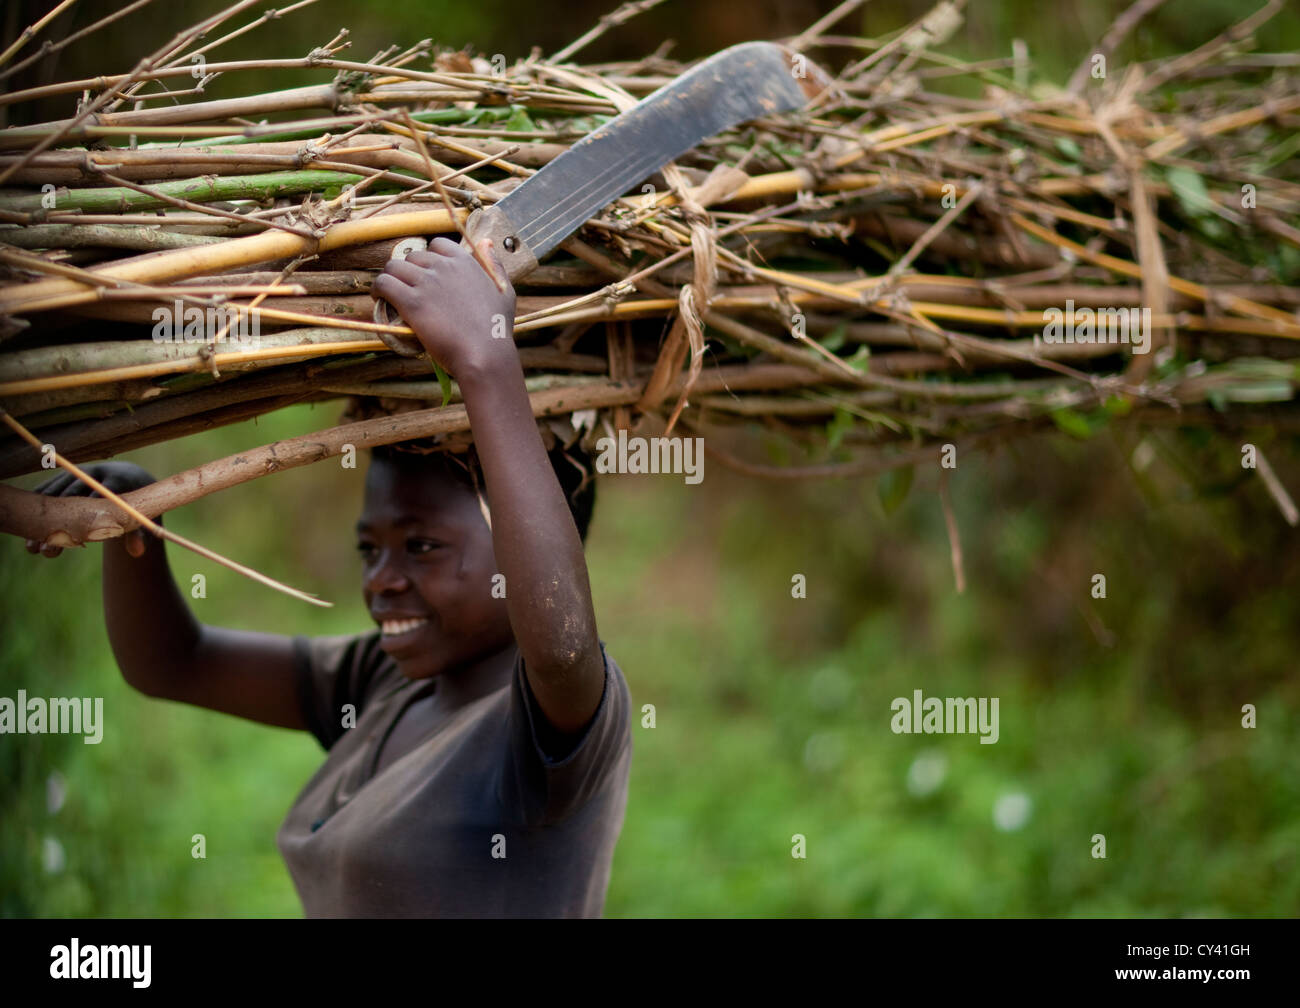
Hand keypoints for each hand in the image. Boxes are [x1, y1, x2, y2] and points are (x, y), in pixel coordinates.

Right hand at [24, 461, 155, 558]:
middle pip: (71, 495)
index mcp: (114, 479)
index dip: (84, 514)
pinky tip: (27, 532)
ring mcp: (75, 474)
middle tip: (48, 544)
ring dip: (41, 517)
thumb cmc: (134, 504)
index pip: (99, 494)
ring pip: (54, 494)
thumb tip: (138, 553)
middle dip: (58, 517)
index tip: (77, 537)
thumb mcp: (141, 517)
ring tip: (32, 545)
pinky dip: (36, 510)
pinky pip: (45, 493)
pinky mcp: (62, 479)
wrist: (127, 477)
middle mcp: (92, 474)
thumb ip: (139, 533)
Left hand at [371, 237, 516, 379]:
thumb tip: (486, 241)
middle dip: (408, 270)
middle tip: (406, 287)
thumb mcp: (504, 291)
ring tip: (388, 292)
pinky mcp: (412, 302)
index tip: (428, 273)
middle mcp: (444, 267)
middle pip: (413, 256)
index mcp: (465, 262)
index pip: (437, 244)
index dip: (429, 258)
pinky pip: (384, 284)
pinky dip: (378, 289)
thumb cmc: (497, 328)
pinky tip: (380, 298)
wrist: (484, 354)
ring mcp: (426, 283)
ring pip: (394, 267)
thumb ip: (494, 265)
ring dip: (389, 277)